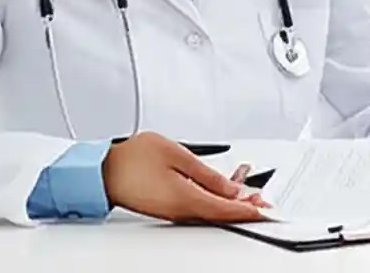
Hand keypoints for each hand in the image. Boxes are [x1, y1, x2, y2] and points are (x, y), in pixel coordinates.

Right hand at [102, 132, 267, 222]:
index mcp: (187, 199)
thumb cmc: (134, 159)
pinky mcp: (169, 208)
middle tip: (262, 198)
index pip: (227, 210)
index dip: (249, 210)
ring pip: (211, 211)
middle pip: (221, 213)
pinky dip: (214, 199)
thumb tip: (231, 189)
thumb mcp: (178, 156)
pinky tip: (219, 188)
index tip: (266, 208)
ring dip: (230, 202)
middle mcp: (182, 211)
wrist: (104, 171)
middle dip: (244, 206)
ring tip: (245, 187)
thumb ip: (208, 174)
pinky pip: (199, 207)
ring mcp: (175, 211)